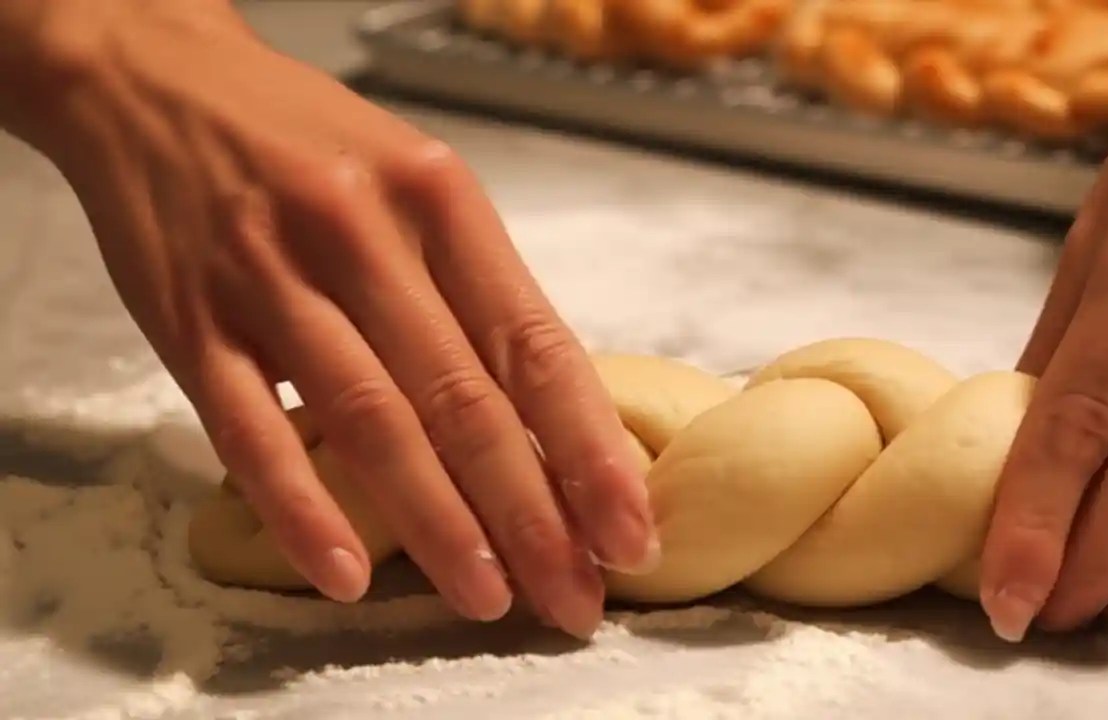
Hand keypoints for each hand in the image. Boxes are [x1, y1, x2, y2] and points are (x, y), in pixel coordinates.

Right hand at [5, 1, 657, 637]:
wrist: (156, 81)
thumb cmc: (306, 140)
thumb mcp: (415, 181)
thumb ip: (473, 284)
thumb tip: (546, 410)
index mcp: (439, 199)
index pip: (534, 343)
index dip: (588, 446)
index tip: (627, 526)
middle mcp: (363, 236)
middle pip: (465, 399)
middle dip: (531, 512)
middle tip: (573, 595)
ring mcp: (271, 280)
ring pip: (372, 422)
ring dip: (439, 524)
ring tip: (489, 598)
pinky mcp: (190, 322)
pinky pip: (250, 431)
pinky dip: (301, 509)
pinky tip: (346, 572)